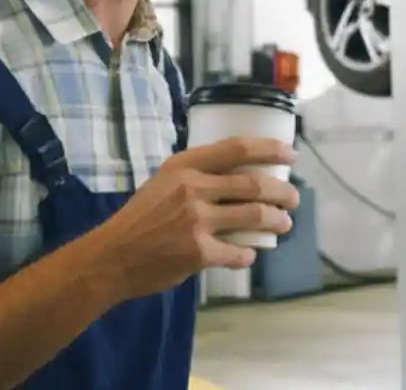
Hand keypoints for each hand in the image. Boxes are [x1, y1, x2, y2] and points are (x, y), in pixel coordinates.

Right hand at [85, 137, 299, 300]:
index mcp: (184, 165)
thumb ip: (196, 175)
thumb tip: (237, 174)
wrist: (111, 257)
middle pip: (255, 184)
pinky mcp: (198, 252)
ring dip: (277, 220)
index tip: (291, 154)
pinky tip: (250, 254)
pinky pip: (238, 252)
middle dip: (283, 192)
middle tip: (294, 198)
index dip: (270, 149)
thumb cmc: (140, 218)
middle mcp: (192, 188)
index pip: (237, 148)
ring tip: (285, 223)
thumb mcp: (163, 181)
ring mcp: (196, 220)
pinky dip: (248, 255)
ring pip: (255, 216)